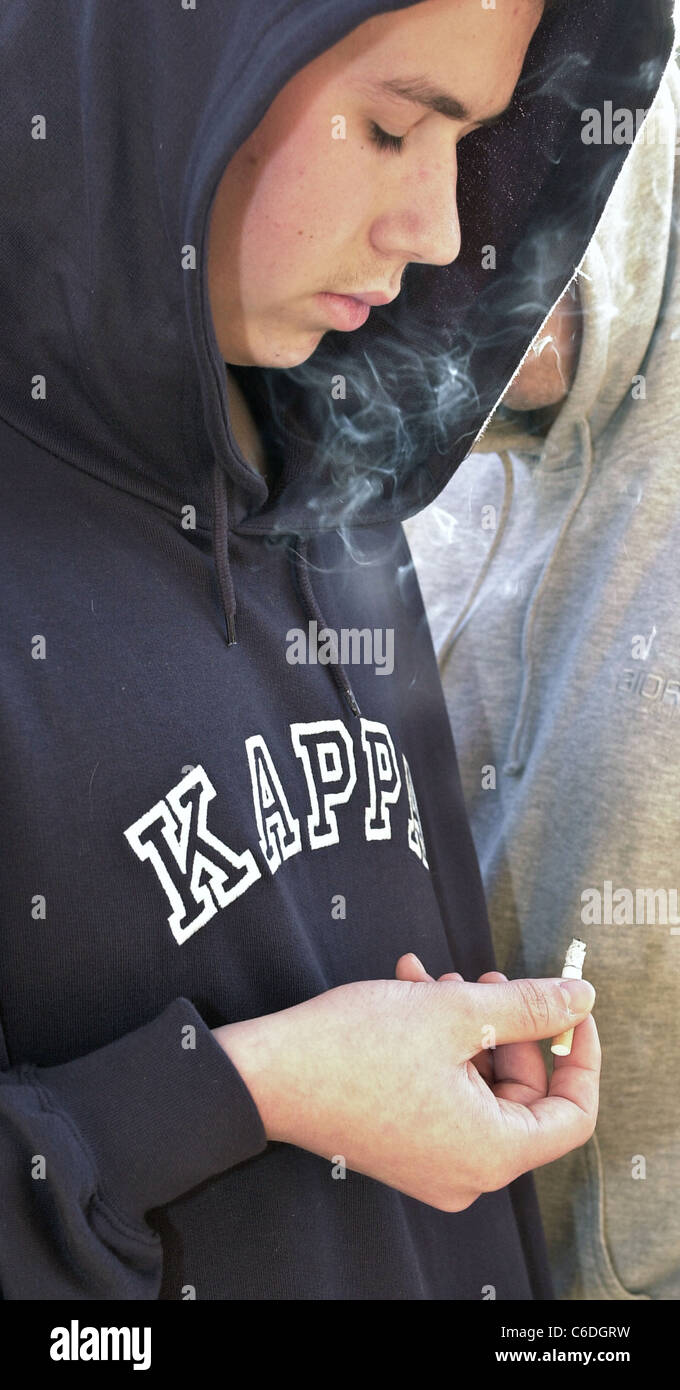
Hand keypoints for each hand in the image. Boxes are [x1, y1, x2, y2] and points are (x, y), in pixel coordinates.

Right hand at [215, 966, 598, 1212]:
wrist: (265, 1075)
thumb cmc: (353, 1047)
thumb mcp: (454, 1012)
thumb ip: (529, 1006)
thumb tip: (581, 999)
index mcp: (491, 1153)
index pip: (573, 1113)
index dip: (579, 1052)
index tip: (568, 1005)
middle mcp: (468, 1173)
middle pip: (524, 1094)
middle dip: (509, 1026)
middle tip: (481, 977)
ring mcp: (434, 1164)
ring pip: (481, 1085)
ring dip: (469, 1025)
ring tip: (434, 978)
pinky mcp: (405, 1147)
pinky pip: (447, 1094)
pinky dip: (440, 1044)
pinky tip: (412, 989)